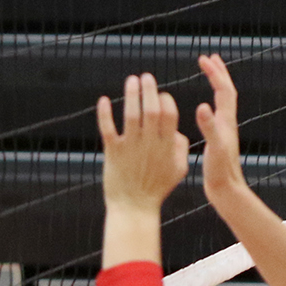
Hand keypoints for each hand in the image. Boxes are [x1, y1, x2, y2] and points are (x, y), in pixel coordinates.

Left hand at [97, 73, 188, 212]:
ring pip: (131, 115)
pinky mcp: (113, 152)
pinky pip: (108, 128)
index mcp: (166, 145)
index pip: (169, 114)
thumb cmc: (157, 188)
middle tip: (146, 76)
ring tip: (131, 80)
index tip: (161, 95)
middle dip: (149, 90)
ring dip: (131, 94)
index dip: (166, 101)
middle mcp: (149, 143)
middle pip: (151, 109)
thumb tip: (175, 129)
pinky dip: (105, 113)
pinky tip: (104, 99)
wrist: (134, 208)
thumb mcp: (179, 169)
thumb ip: (181, 147)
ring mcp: (131, 147)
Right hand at [193, 54, 244, 200]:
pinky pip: (215, 113)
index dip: (215, 73)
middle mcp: (228, 123)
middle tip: (209, 57)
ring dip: (216, 85)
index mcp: (226, 121)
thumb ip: (208, 127)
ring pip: (222, 101)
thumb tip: (202, 105)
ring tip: (209, 74)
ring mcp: (224, 130)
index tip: (204, 58)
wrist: (227, 190)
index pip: (223, 89)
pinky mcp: (219, 139)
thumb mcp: (214, 147)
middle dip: (218, 73)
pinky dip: (210, 103)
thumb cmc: (221, 172)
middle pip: (226, 91)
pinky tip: (203, 109)